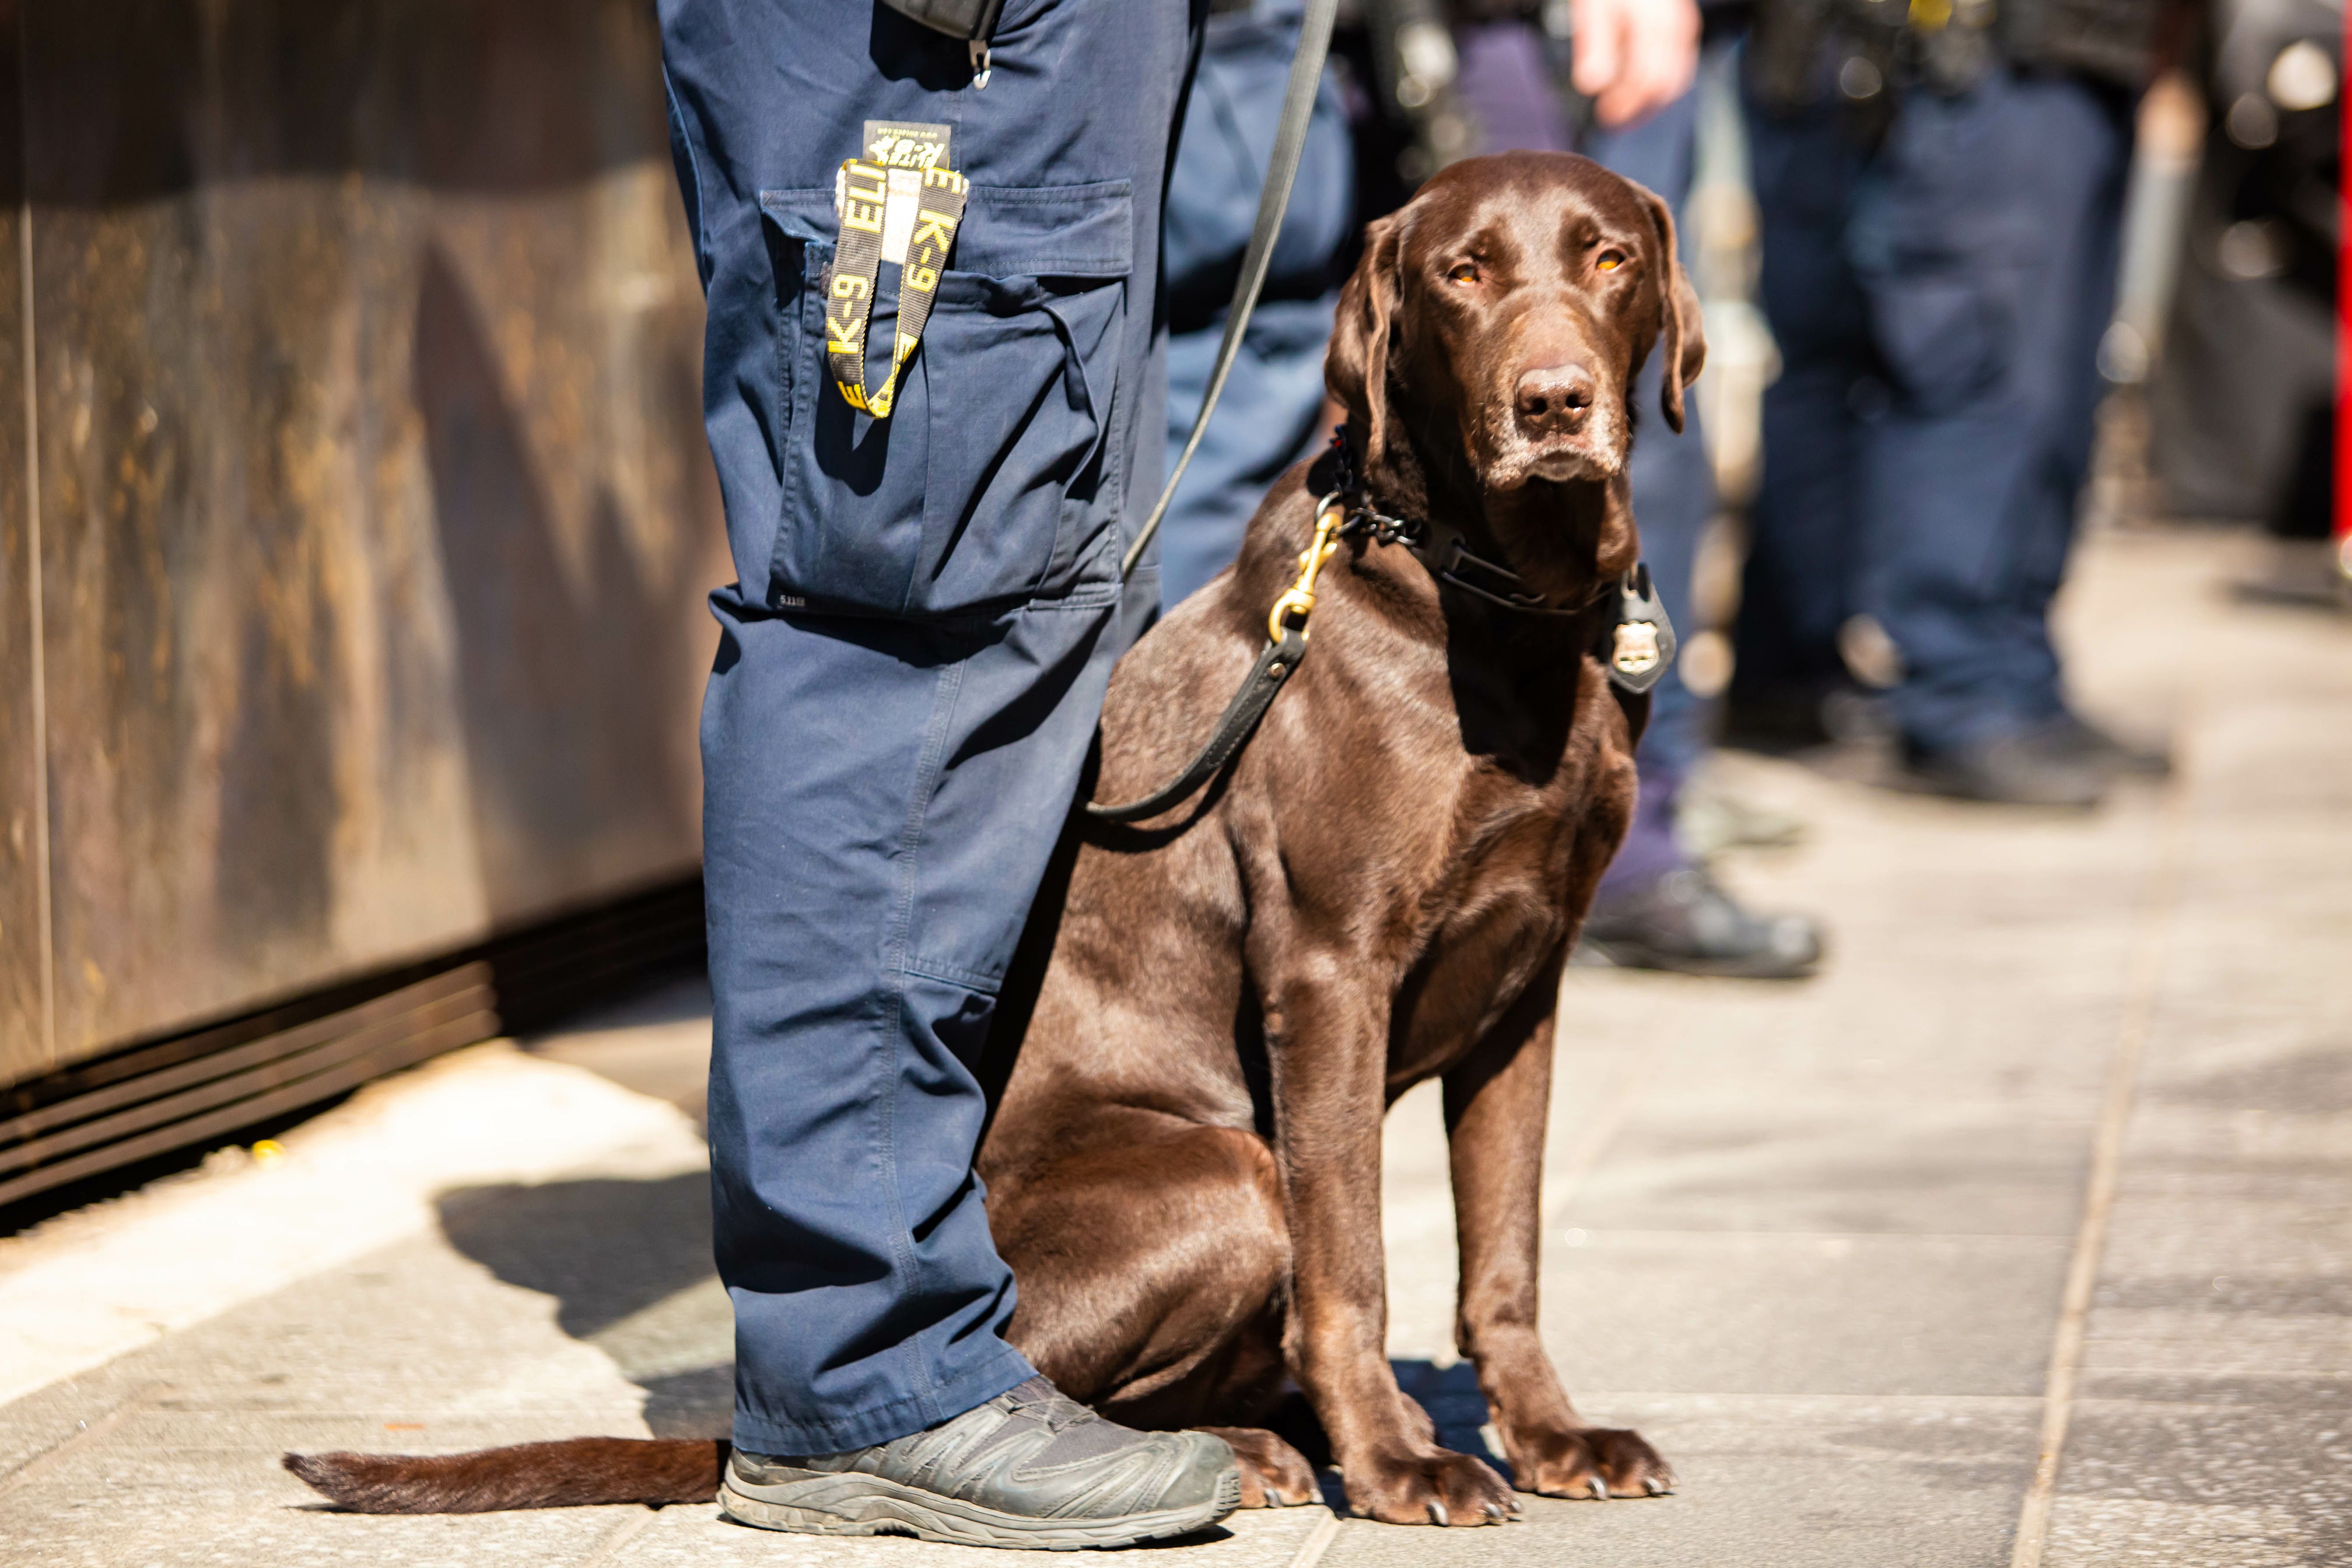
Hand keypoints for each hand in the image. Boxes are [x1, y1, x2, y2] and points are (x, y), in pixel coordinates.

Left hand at [1569, 0, 1700, 128]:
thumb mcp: (1594, 7)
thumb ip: (1595, 45)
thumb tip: (1593, 85)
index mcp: (1656, 25)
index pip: (1647, 81)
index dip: (1626, 103)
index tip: (1604, 114)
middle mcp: (1678, 27)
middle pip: (1666, 85)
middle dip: (1639, 106)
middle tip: (1612, 116)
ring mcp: (1685, 25)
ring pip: (1678, 77)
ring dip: (1651, 97)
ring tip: (1625, 105)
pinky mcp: (1684, 23)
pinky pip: (1681, 63)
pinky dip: (1661, 80)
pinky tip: (1638, 83)